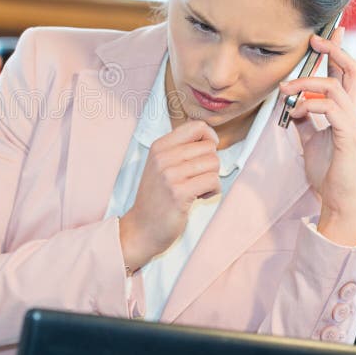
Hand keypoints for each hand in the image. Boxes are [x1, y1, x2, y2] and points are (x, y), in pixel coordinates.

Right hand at [119, 121, 219, 271]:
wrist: (142, 228)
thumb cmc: (157, 197)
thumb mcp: (161, 165)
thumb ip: (180, 149)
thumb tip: (209, 135)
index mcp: (160, 146)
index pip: (197, 127)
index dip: (210, 138)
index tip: (206, 154)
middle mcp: (163, 157)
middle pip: (209, 147)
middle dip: (211, 164)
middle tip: (197, 178)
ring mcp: (170, 174)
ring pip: (214, 163)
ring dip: (212, 178)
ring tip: (197, 188)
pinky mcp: (179, 193)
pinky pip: (213, 181)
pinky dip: (212, 191)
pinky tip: (199, 197)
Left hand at [278, 26, 355, 245]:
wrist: (337, 197)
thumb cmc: (328, 168)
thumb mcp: (310, 137)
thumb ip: (304, 119)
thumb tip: (291, 103)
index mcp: (345, 109)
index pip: (344, 72)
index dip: (336, 51)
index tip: (322, 35)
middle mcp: (353, 111)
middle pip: (352, 69)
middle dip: (334, 50)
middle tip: (313, 41)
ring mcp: (353, 123)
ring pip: (335, 86)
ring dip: (306, 82)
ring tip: (285, 89)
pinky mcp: (348, 137)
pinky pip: (331, 108)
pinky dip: (309, 104)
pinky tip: (295, 112)